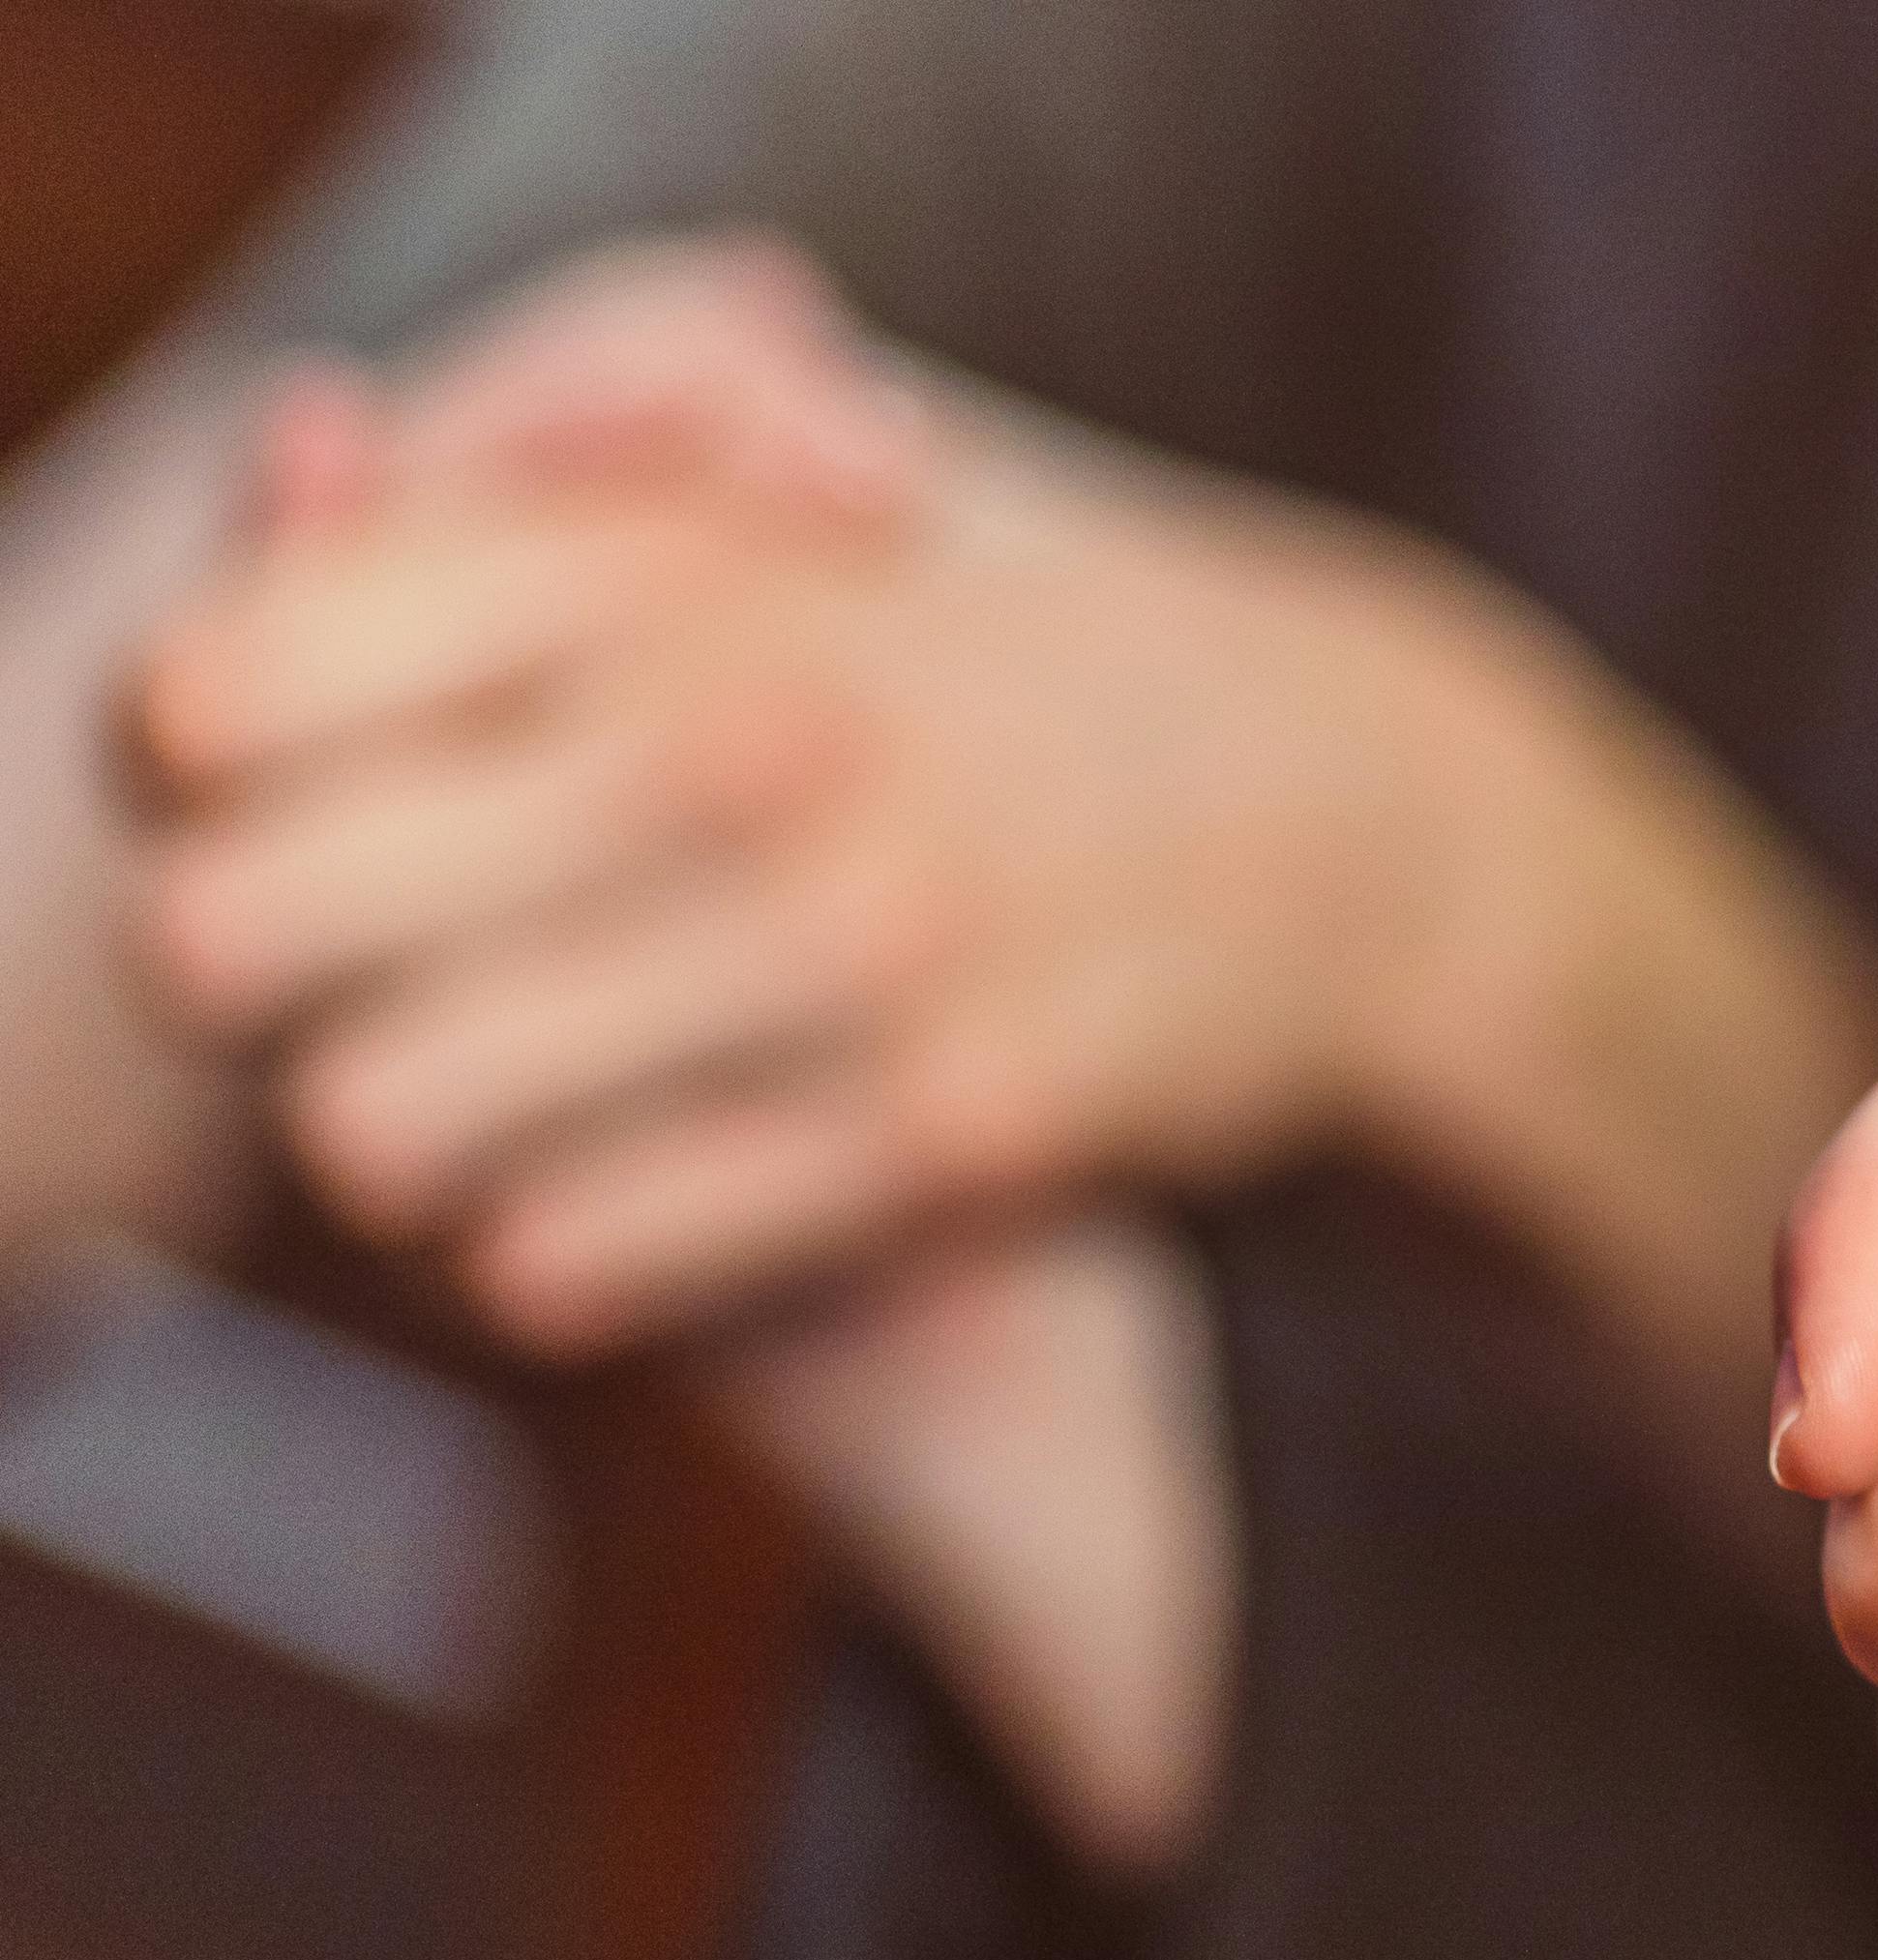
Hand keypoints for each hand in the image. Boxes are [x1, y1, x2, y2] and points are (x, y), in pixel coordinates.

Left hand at [121, 248, 1241, 1865]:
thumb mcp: (799, 501)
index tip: (287, 815)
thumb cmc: (1020, 662)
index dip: (210, 783)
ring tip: (451, 1124)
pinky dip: (542, 1257)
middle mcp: (744, 735)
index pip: (228, 691)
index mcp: (669, 557)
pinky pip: (579, 1255)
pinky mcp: (954, 1129)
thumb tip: (310, 484)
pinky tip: (590, 1219)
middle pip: (248, 927)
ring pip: (387, 1121)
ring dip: (385, 1140)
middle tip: (333, 997)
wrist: (1366, 821)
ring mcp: (857, 941)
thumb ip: (552, 490)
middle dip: (257, 981)